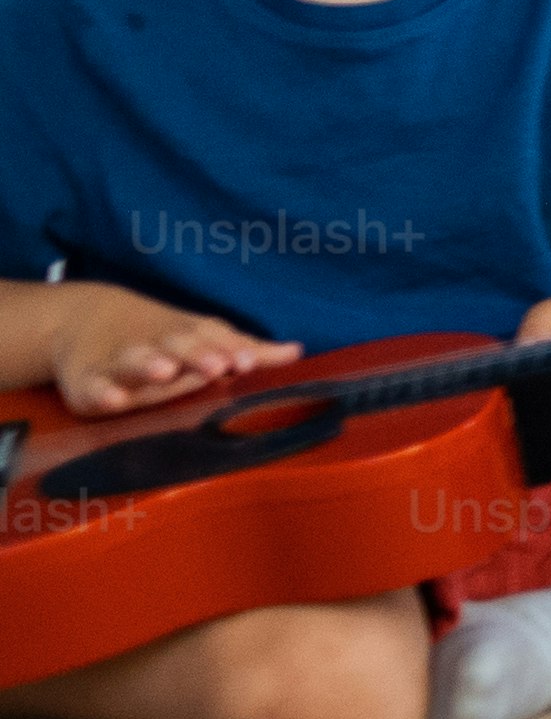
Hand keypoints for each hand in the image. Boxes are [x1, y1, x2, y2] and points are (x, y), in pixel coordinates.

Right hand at [51, 289, 293, 416]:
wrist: (86, 320)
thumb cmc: (164, 341)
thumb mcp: (204, 341)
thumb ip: (247, 350)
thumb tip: (297, 351)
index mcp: (188, 338)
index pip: (213, 340)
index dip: (230, 350)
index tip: (245, 362)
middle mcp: (158, 347)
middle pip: (178, 346)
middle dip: (198, 355)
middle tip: (216, 366)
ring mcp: (120, 363)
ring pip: (135, 361)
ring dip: (150, 365)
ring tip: (164, 370)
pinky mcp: (87, 383)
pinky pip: (93, 389)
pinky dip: (102, 392)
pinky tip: (113, 399)